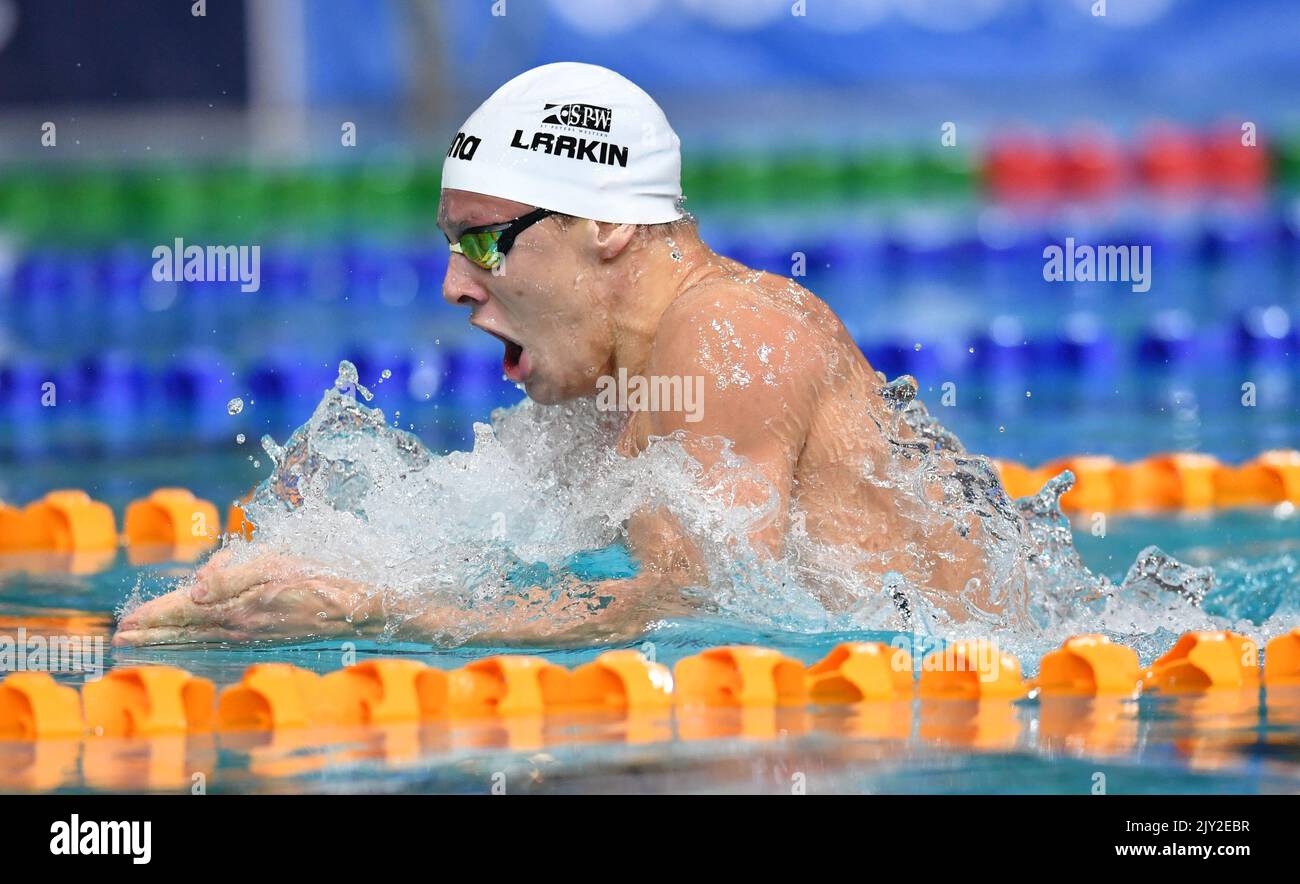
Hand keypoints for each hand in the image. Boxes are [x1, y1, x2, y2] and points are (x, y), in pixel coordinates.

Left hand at [113, 550, 376, 646]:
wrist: (357, 609)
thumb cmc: (318, 579)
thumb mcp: (273, 565)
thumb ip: (230, 577)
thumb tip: (192, 592)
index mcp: (236, 607)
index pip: (183, 610)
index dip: (153, 615)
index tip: (126, 622)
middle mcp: (240, 625)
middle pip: (186, 630)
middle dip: (153, 634)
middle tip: (122, 639)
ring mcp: (254, 633)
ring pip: (201, 636)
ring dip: (171, 639)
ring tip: (148, 642)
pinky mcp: (267, 634)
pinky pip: (220, 638)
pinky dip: (198, 639)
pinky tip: (198, 638)